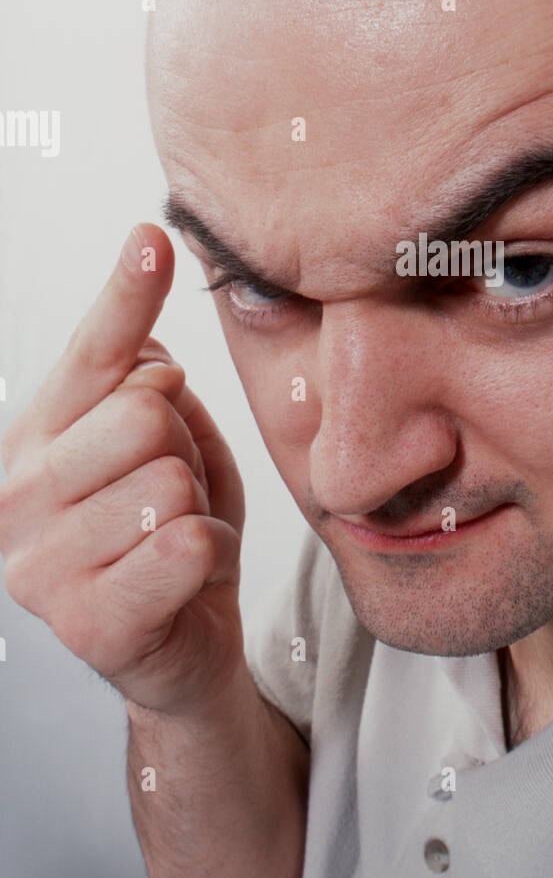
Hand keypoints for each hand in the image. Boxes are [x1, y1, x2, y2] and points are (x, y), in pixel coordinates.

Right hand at [0, 224, 246, 715]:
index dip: (126, 295)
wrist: (187, 638)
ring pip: (168, 481)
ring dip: (197, 510)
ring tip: (174, 537)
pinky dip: (208, 555)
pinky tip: (183, 577)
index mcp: (34, 438)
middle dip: (184, 451)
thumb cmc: (172, 528)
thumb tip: (148, 320)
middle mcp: (15, 496)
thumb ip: (147, 378)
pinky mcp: (84, 622)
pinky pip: (185, 544)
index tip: (152, 240)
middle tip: (172, 494)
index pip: (93, 354)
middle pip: (143, 413)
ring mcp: (38, 565)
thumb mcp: (168, 439)